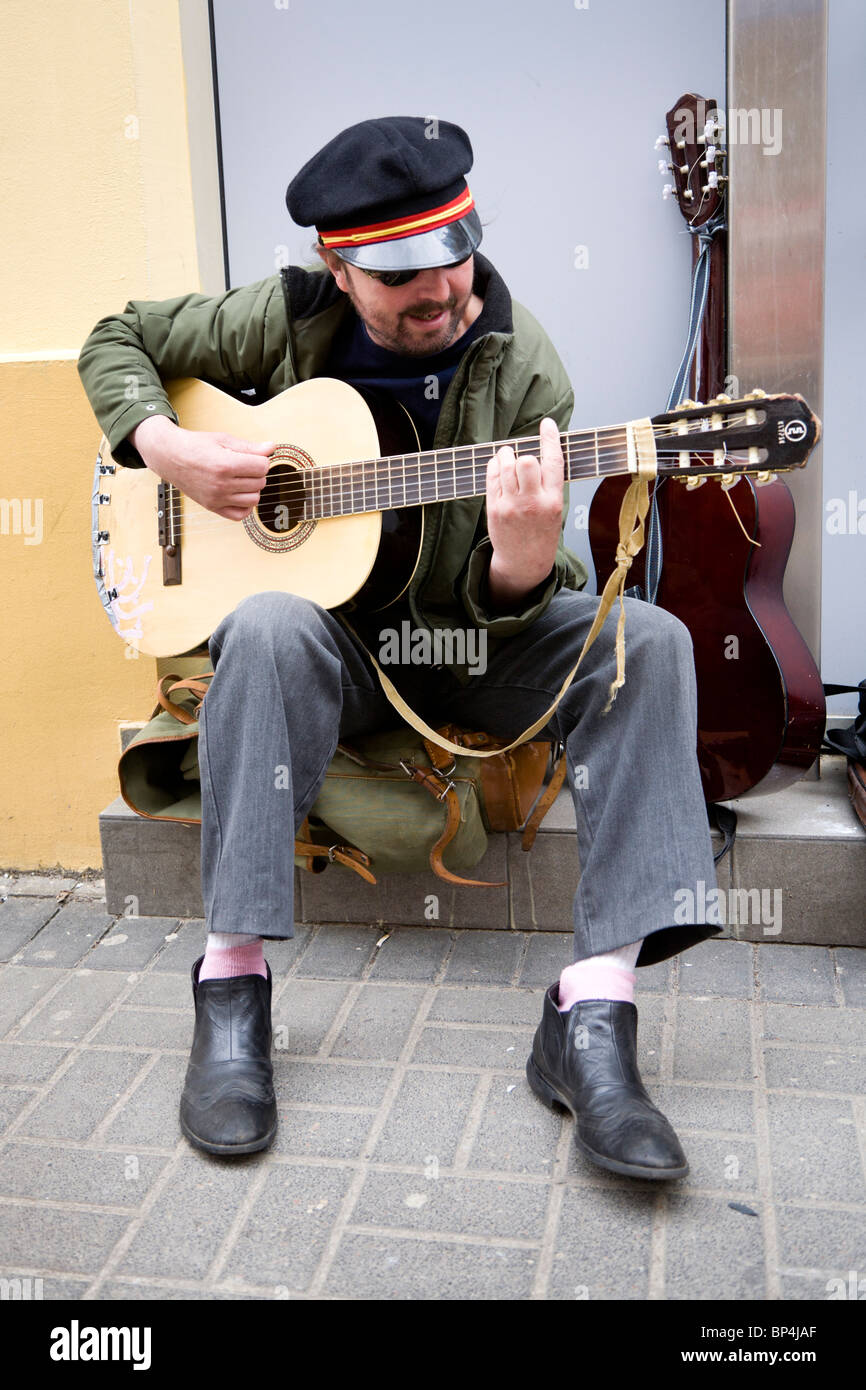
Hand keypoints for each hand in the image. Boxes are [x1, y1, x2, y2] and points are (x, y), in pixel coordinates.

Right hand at [131, 415, 273, 520]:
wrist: (170, 456)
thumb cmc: (195, 446)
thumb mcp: (223, 440)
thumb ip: (250, 447)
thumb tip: (272, 447)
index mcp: (225, 464)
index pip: (262, 467)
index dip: (261, 460)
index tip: (253, 457)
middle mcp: (221, 484)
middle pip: (260, 483)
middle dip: (257, 473)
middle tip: (245, 466)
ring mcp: (216, 498)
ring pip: (254, 499)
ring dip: (253, 489)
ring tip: (242, 479)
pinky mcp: (212, 507)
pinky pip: (240, 515)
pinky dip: (245, 506)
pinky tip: (239, 494)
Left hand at [486, 417, 563, 608]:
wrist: (524, 561)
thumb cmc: (541, 531)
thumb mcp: (554, 509)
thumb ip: (548, 483)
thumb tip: (539, 452)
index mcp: (553, 501)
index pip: (553, 462)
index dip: (550, 439)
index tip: (548, 424)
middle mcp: (532, 503)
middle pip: (526, 461)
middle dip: (524, 455)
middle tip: (521, 458)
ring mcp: (511, 506)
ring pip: (505, 466)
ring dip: (506, 456)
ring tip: (508, 460)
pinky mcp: (494, 509)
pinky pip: (492, 477)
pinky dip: (494, 467)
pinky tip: (498, 468)